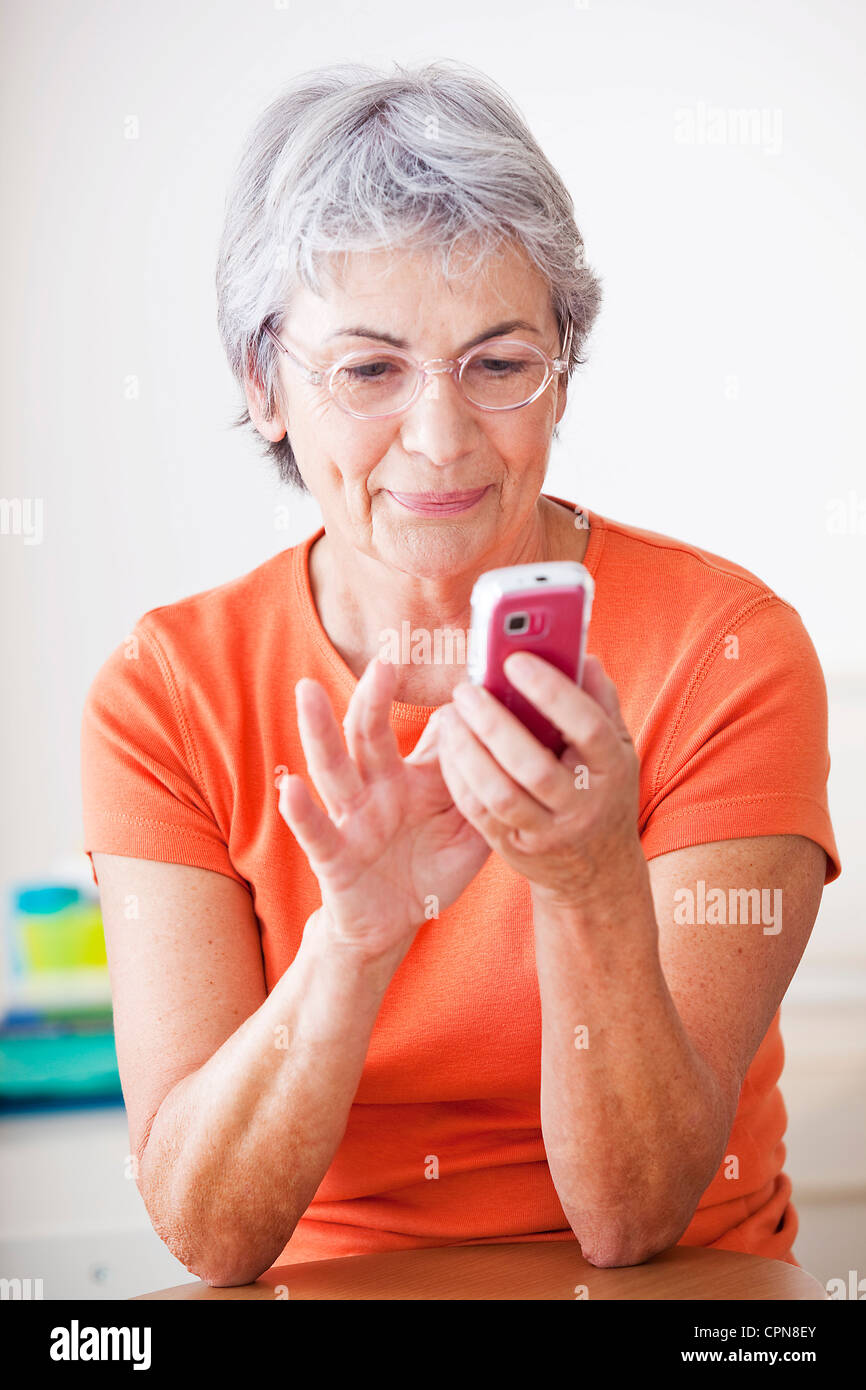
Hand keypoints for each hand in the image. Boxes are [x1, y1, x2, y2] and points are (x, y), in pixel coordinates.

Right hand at [277, 655, 490, 962]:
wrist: (393, 926)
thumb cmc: (429, 866)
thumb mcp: (464, 820)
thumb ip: (475, 777)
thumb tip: (490, 724)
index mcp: (405, 777)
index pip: (407, 726)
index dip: (410, 696)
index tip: (422, 652)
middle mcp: (373, 789)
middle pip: (367, 734)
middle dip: (371, 697)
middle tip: (383, 661)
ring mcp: (350, 820)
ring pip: (333, 769)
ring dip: (319, 730)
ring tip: (307, 692)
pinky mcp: (334, 857)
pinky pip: (316, 832)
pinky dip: (301, 811)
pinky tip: (288, 787)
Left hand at [435, 652, 640, 907]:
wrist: (595, 870)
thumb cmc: (601, 790)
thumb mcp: (615, 748)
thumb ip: (601, 701)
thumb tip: (583, 656)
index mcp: (612, 771)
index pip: (588, 728)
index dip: (551, 692)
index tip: (514, 659)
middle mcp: (581, 806)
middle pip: (534, 767)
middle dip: (495, 723)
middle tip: (467, 689)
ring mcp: (546, 833)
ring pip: (500, 794)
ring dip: (468, 751)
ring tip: (451, 715)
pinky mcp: (513, 849)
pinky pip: (478, 813)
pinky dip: (458, 777)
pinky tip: (449, 747)